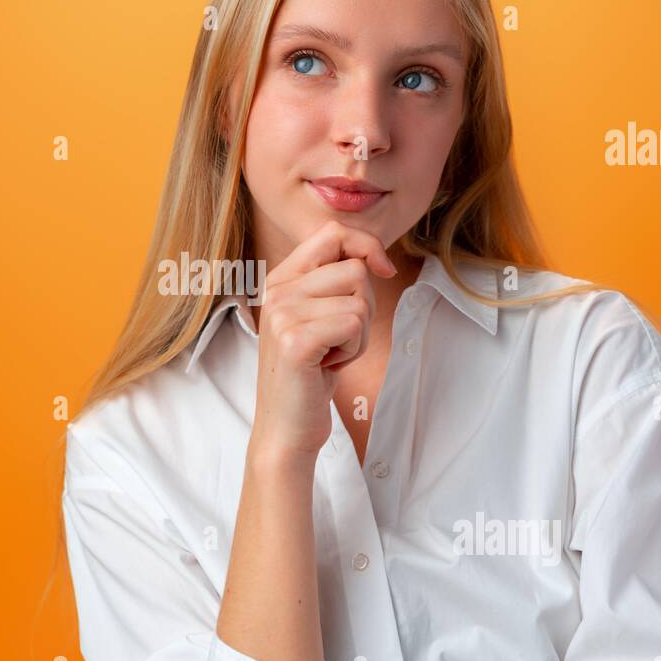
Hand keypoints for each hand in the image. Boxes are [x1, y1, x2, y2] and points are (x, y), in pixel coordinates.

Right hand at [248, 220, 398, 462]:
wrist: (286, 427)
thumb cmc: (309, 373)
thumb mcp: (318, 317)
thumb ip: (333, 281)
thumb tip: (374, 254)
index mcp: (280, 279)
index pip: (333, 233)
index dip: (367, 245)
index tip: (384, 270)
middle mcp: (277, 290)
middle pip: (354, 269)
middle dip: (364, 306)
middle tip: (338, 338)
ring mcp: (282, 314)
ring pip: (359, 299)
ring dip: (359, 333)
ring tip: (331, 353)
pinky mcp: (295, 340)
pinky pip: (354, 324)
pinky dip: (354, 349)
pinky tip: (329, 365)